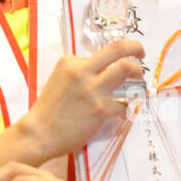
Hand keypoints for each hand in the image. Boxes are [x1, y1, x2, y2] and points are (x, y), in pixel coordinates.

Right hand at [17, 39, 143, 163]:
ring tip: (139, 80)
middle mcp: (81, 71)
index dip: (111, 59)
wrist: (39, 133)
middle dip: (135, 47)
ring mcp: (92, 89)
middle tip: (141, 53)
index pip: (99, 53)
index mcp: (69, 61)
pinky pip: (126, 102)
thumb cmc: (49, 109)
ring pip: (126, 69)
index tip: (117, 63)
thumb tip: (102, 73)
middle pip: (117, 49)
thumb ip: (79, 72)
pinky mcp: (101, 109)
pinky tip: (126, 109)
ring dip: (137, 73)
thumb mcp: (59, 79)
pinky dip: (130, 105)